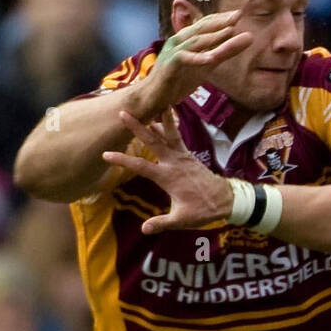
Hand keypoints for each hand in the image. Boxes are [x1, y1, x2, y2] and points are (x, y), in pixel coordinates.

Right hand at [102, 109, 234, 232]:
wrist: (225, 200)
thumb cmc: (202, 211)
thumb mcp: (182, 220)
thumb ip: (162, 224)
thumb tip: (144, 230)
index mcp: (168, 177)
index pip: (140, 166)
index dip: (122, 159)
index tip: (106, 154)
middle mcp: (174, 162)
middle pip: (152, 140)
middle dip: (137, 127)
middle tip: (123, 112)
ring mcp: (182, 156)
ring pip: (167, 132)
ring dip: (157, 117)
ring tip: (150, 100)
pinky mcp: (187, 153)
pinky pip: (177, 135)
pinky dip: (169, 123)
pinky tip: (163, 112)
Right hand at [135, 10, 252, 115]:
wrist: (155, 95)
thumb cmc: (179, 79)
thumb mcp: (206, 65)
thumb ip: (223, 52)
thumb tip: (244, 40)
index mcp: (186, 38)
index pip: (205, 24)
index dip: (221, 18)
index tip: (239, 13)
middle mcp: (179, 40)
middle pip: (201, 28)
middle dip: (219, 21)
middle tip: (237, 15)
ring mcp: (173, 51)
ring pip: (195, 41)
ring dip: (213, 36)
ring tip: (230, 31)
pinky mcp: (169, 65)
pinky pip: (184, 59)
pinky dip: (198, 58)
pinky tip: (211, 58)